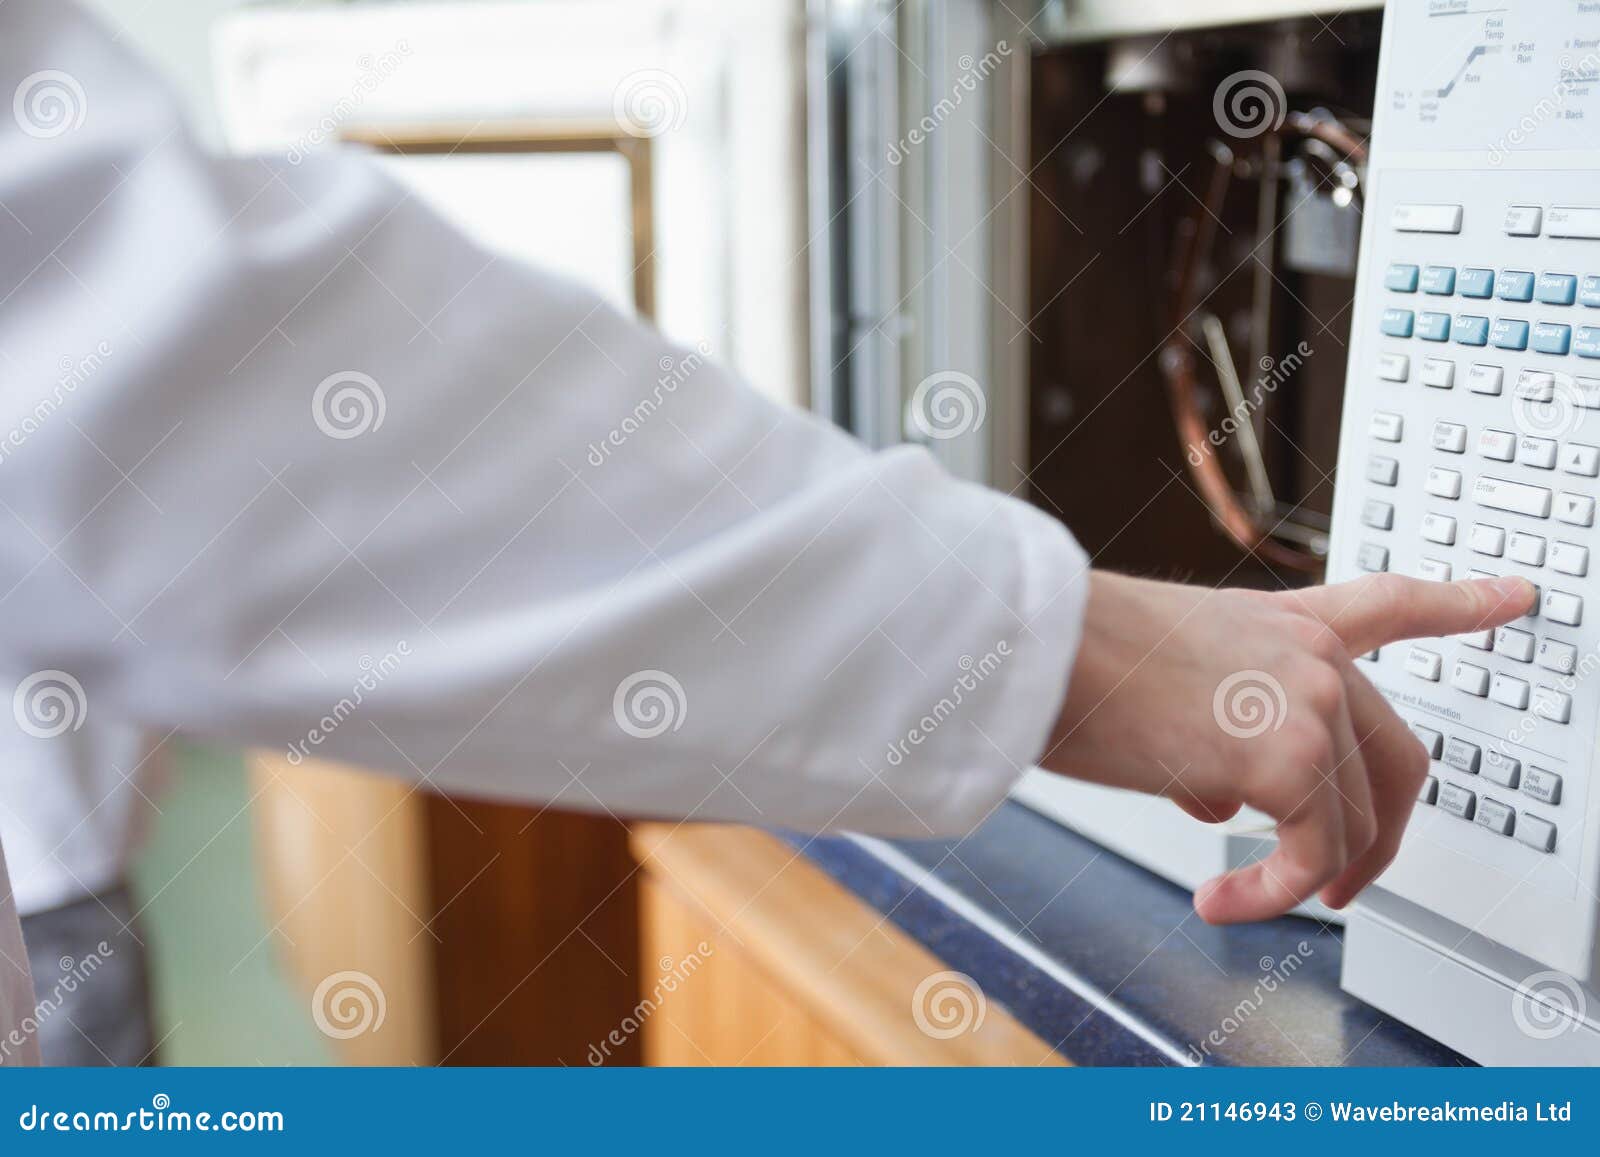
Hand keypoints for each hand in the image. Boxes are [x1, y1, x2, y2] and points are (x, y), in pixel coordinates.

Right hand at [1042, 570, 1535, 923]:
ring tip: (1236, 896)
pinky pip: (1308, 859)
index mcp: (1280, 621)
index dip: (1462, 604)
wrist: (1036, 645)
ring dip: (1301, 880)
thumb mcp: (1162, 680)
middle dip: (1381, 838)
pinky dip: (1271, 895)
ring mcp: (1310, 703)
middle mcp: (1312, 656)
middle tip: (1345, 885)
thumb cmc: (1071, 654)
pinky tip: (1220, 899)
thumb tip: (1221, 803)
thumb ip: (1214, 731)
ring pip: (1353, 824)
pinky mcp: (1288, 760)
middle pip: (1397, 760)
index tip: (1512, 598)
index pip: (1390, 604)